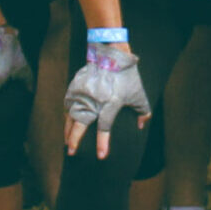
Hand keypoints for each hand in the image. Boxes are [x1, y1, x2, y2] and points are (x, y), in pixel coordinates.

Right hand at [63, 43, 149, 159]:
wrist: (111, 54)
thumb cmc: (127, 76)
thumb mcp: (139, 93)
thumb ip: (143, 111)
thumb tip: (141, 125)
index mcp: (110, 104)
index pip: (104, 127)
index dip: (103, 143)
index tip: (101, 155)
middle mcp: (95, 101)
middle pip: (81, 124)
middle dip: (75, 140)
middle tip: (72, 152)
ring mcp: (84, 93)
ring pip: (71, 115)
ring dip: (68, 130)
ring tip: (67, 142)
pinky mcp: (76, 87)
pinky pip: (69, 104)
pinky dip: (67, 115)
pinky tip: (68, 123)